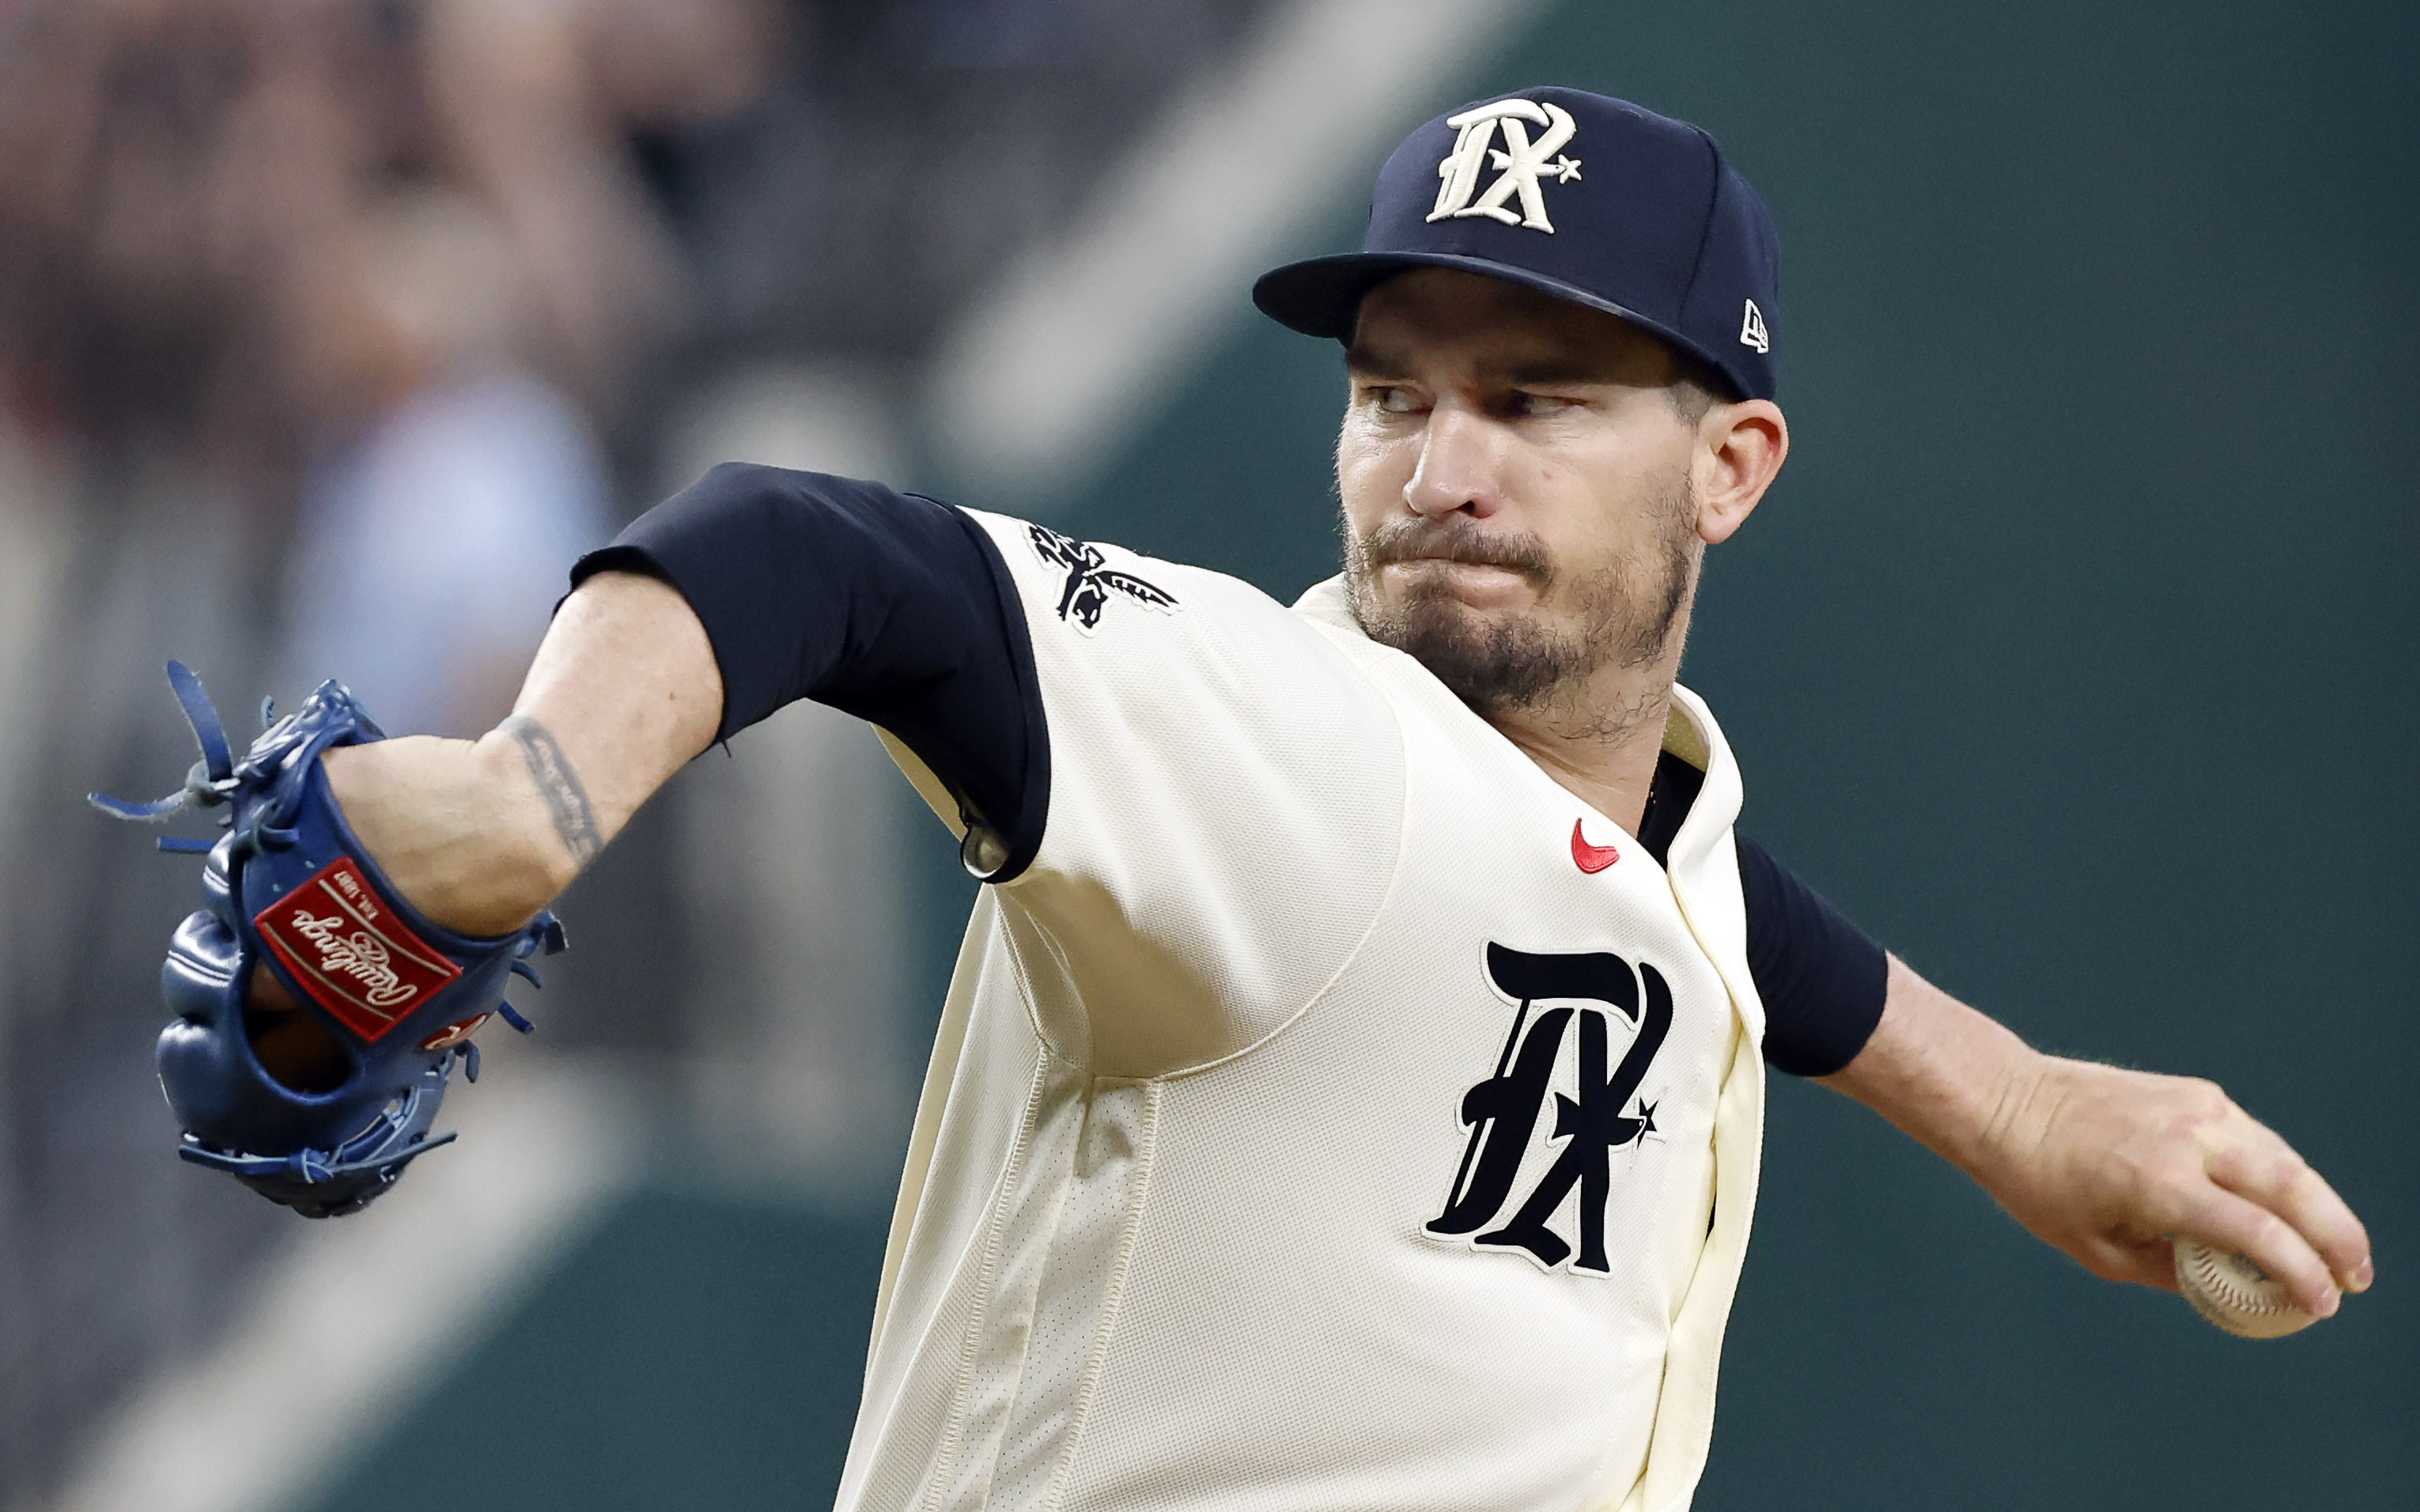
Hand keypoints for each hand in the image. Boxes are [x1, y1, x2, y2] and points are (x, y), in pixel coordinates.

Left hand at [1823, 956, 2373, 1318]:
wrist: (2007, 1101)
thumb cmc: (2040, 1182)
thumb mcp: (2096, 1249)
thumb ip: (2169, 1270)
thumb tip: (2229, 1285)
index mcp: (2160, 1182)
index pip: (2257, 1232)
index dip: (2299, 1272)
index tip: (2321, 1303)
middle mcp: (2188, 1137)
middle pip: (2293, 1189)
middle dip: (2337, 1238)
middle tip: (2357, 1278)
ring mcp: (2196, 1107)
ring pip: (2284, 1160)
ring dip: (2320, 1205)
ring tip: (2339, 1249)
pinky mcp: (2196, 1092)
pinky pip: (2257, 1138)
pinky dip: (2284, 1174)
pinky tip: (2293, 1205)